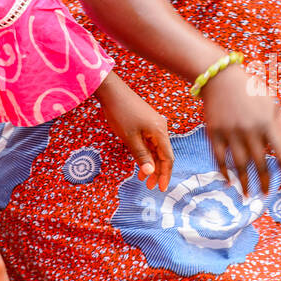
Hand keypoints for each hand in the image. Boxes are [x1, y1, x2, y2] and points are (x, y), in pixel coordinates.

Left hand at [95, 71, 172, 189]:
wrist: (113, 92)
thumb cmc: (121, 113)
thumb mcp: (130, 138)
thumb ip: (141, 155)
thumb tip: (150, 173)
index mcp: (160, 132)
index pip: (168, 158)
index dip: (165, 175)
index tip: (161, 189)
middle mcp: (161, 129)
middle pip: (164, 155)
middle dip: (158, 172)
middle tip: (151, 187)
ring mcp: (154, 126)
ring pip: (157, 150)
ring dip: (151, 164)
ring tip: (144, 179)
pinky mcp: (147, 123)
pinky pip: (151, 143)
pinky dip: (147, 154)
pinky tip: (141, 163)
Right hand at [200, 63, 280, 194]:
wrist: (220, 77)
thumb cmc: (252, 92)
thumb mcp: (272, 107)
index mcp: (268, 123)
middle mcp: (250, 129)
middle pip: (261, 165)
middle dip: (265, 184)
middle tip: (266, 194)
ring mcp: (230, 132)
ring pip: (240, 166)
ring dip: (245, 183)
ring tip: (249, 195)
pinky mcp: (213, 133)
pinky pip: (219, 159)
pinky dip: (224, 172)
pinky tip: (230, 182)